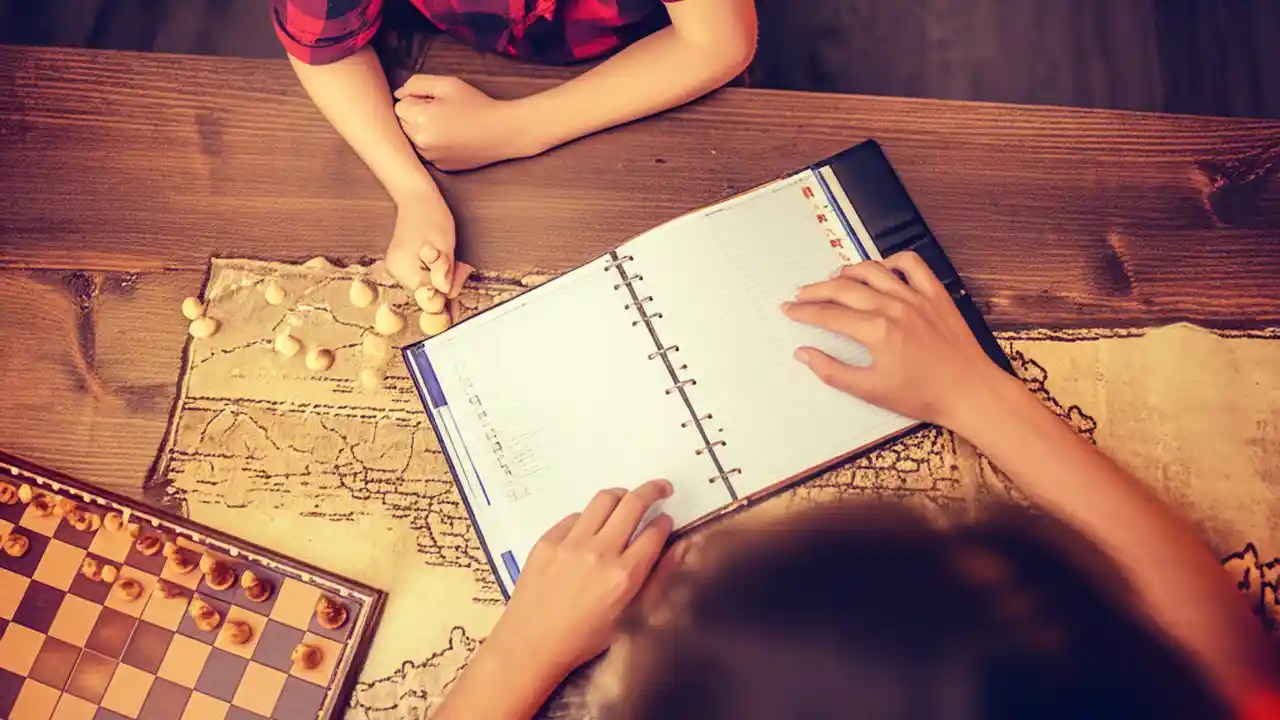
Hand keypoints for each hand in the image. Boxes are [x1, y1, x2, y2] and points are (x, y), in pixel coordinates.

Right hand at [386, 196, 471, 295]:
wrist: (417, 198)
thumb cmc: (431, 216)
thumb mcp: (445, 245)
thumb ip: (445, 271)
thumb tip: (445, 292)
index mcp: (404, 270)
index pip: (432, 297)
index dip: (449, 289)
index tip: (458, 272)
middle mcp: (397, 273)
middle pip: (429, 294)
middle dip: (447, 283)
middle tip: (457, 264)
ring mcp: (399, 270)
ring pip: (428, 286)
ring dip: (443, 277)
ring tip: (449, 257)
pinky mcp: (404, 266)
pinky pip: (424, 277)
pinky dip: (436, 272)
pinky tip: (441, 259)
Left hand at [393, 75, 537, 171]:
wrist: (503, 131)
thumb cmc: (477, 105)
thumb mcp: (447, 84)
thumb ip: (416, 83)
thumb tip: (398, 94)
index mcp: (421, 120)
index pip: (399, 106)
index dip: (416, 99)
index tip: (435, 100)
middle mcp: (422, 143)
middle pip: (403, 124)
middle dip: (416, 115)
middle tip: (443, 111)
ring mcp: (431, 158)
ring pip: (413, 140)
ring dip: (423, 130)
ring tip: (448, 124)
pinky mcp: (441, 167)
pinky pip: (427, 152)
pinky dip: (434, 145)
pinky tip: (453, 138)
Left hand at [485, 480, 674, 677]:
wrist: (530, 645)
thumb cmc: (584, 638)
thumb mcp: (630, 617)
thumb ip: (659, 579)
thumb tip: (679, 547)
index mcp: (624, 575)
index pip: (655, 532)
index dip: (665, 523)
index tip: (666, 521)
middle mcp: (599, 552)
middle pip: (633, 503)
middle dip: (653, 490)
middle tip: (661, 489)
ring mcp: (570, 543)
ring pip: (604, 499)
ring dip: (622, 495)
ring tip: (627, 501)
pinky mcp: (547, 540)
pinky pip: (575, 516)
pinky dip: (590, 517)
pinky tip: (591, 531)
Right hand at [782, 251, 1009, 432]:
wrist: (970, 391)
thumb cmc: (923, 395)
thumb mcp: (871, 390)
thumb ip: (833, 371)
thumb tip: (804, 354)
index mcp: (876, 331)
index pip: (828, 315)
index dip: (803, 312)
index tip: (788, 309)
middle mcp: (894, 307)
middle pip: (843, 288)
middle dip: (816, 290)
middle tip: (801, 294)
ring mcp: (916, 296)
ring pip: (873, 270)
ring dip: (848, 271)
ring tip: (833, 279)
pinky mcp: (935, 294)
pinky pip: (911, 264)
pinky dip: (892, 261)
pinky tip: (881, 270)